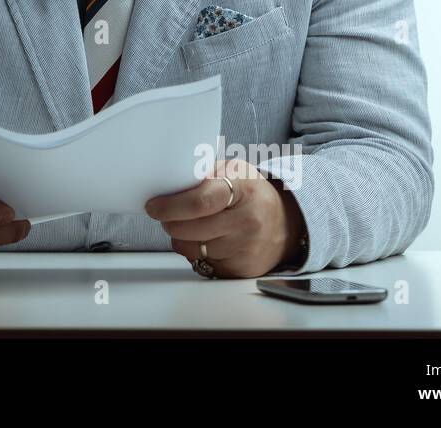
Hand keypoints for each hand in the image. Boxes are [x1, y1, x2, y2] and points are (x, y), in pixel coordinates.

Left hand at [144, 157, 304, 278]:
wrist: (286, 223)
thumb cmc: (252, 194)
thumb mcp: (234, 171)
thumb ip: (203, 173)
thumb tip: (167, 180)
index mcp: (243, 189)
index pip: (200, 201)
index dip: (171, 205)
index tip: (153, 206)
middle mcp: (247, 221)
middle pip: (188, 228)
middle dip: (169, 221)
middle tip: (166, 213)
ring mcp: (245, 248)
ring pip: (189, 248)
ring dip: (182, 237)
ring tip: (195, 224)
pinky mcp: (240, 270)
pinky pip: (201, 263)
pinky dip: (197, 252)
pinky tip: (210, 240)